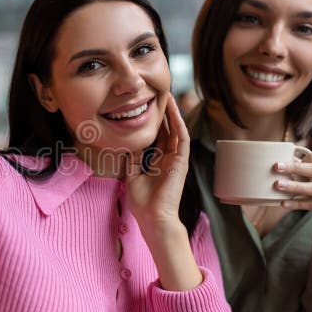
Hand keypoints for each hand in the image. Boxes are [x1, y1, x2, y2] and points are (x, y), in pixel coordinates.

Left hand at [125, 94, 189, 228]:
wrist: (152, 218)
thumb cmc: (142, 202)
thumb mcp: (132, 175)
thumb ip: (133, 158)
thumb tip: (129, 141)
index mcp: (157, 161)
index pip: (156, 136)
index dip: (153, 121)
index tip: (145, 106)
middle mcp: (168, 158)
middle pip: (167, 130)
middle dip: (163, 112)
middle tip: (157, 94)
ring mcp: (176, 159)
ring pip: (176, 130)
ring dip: (173, 113)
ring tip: (167, 96)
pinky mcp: (181, 162)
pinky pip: (182, 139)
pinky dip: (178, 124)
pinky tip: (174, 111)